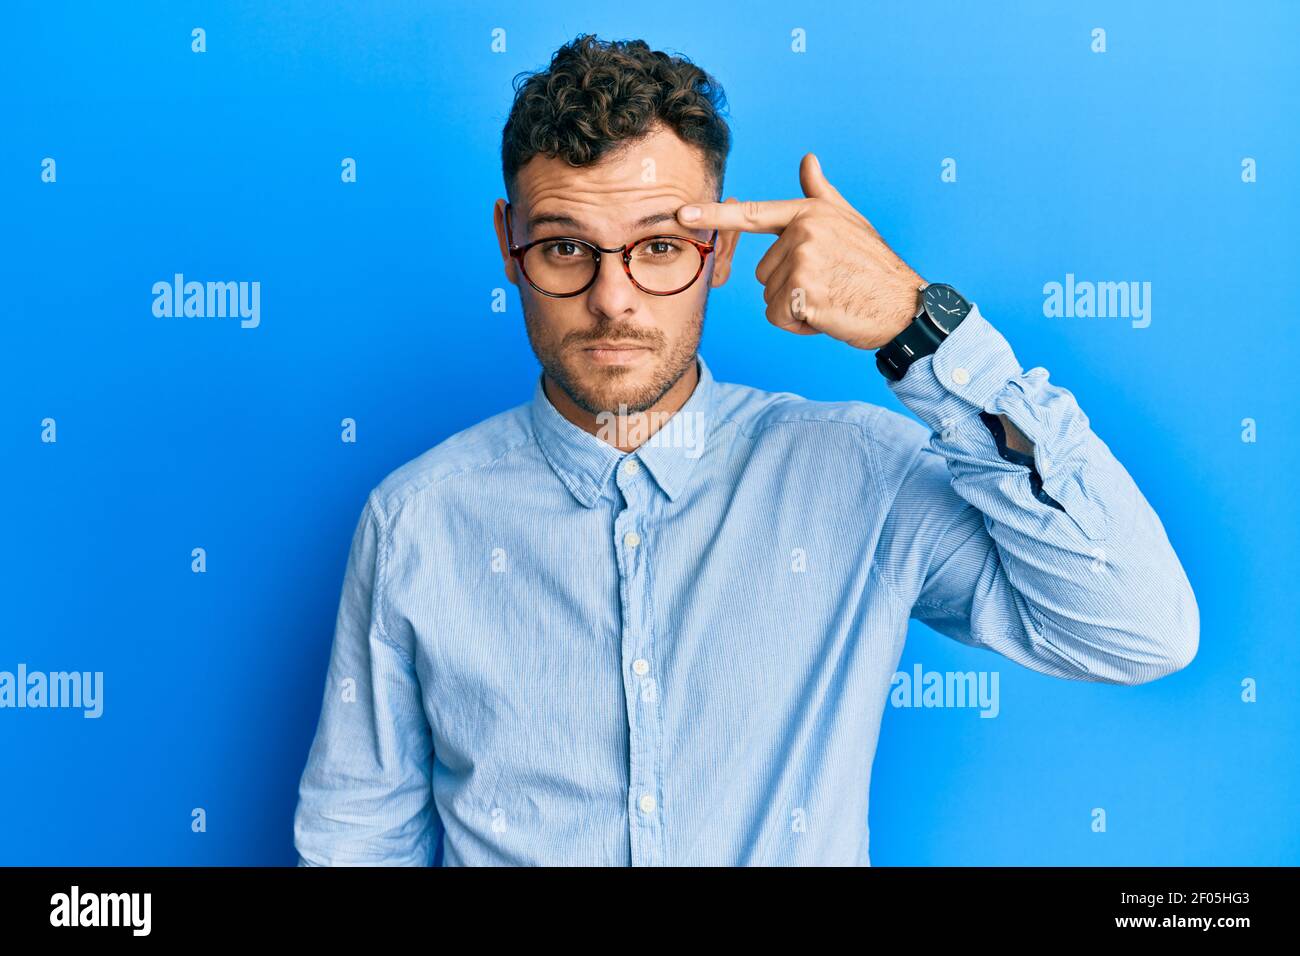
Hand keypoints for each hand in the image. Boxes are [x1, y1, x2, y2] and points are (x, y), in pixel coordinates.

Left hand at [677, 153, 925, 350]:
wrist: (904, 307)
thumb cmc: (874, 267)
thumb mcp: (849, 222)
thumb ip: (821, 194)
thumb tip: (807, 160)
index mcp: (810, 213)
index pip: (754, 214)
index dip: (715, 215)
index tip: (682, 213)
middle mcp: (804, 231)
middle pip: (763, 272)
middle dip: (789, 287)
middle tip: (828, 285)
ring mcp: (805, 260)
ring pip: (770, 296)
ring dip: (795, 307)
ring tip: (831, 298)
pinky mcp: (805, 292)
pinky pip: (778, 316)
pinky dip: (799, 325)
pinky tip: (828, 315)